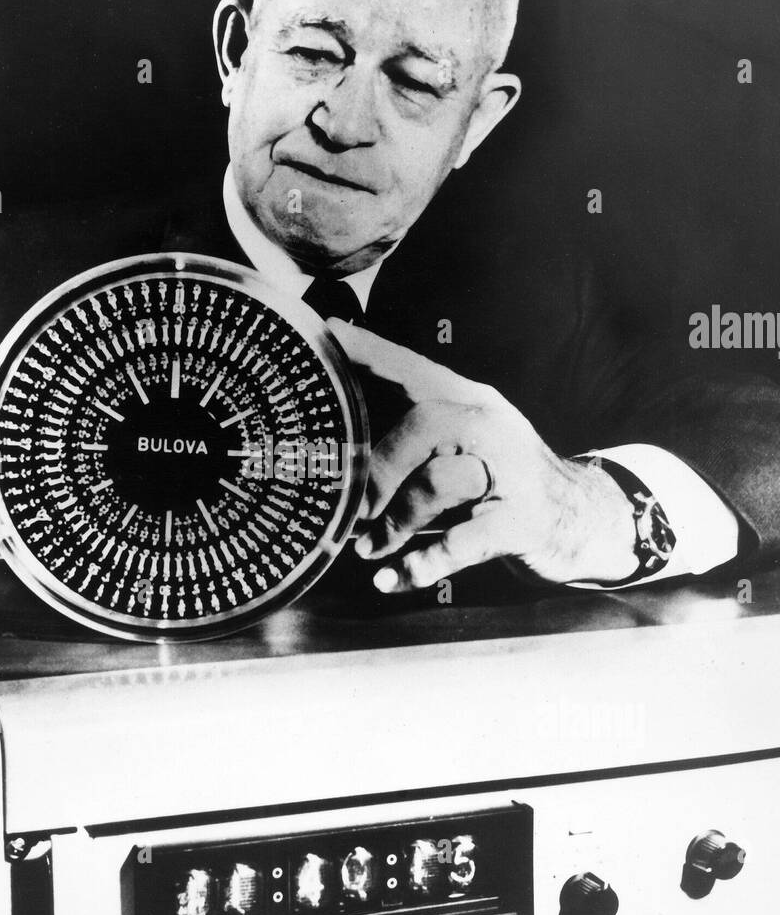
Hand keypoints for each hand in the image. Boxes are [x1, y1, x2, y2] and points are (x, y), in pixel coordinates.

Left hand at [328, 320, 637, 592]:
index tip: (329, 336)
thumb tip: (341, 435)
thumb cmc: (503, 483)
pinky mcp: (520, 523)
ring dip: (393, 522)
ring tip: (368, 547)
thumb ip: (412, 435)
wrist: (585, 520)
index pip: (415, 369)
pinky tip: (390, 578)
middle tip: (349, 505)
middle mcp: (491, 426)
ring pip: (437, 482)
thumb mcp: (464, 446)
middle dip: (376, 467)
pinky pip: (459, 544)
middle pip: (423, 423)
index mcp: (471, 402)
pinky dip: (420, 565)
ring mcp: (511, 473)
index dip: (371, 354)